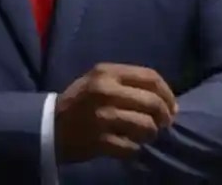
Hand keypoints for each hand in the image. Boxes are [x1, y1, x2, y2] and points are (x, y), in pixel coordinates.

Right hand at [54, 63, 178, 162]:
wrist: (49, 125)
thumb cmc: (81, 101)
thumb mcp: (99, 80)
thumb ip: (127, 83)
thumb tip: (164, 97)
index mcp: (106, 72)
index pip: (150, 77)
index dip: (168, 93)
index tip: (172, 106)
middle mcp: (105, 91)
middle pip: (152, 102)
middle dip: (164, 116)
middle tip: (163, 125)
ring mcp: (102, 117)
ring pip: (145, 125)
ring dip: (150, 134)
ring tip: (145, 136)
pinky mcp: (99, 140)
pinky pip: (131, 147)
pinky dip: (134, 149)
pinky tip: (129, 146)